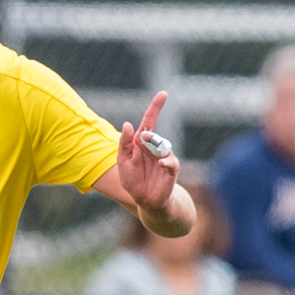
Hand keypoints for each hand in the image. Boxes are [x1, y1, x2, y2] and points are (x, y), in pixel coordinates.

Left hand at [118, 92, 182, 215]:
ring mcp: (164, 157)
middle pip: (154, 134)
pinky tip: (161, 164)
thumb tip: (128, 124)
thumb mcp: (123, 161)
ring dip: (157, 147)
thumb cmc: (133, 180)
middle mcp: (154, 148)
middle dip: (150, 136)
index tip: (163, 94)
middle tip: (144, 138)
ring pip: (163, 146)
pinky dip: (166, 161)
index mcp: (141, 143)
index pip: (149, 121)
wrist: (145, 200)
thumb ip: (124, 143)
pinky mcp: (171, 168)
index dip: (156, 107)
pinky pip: (171, 161)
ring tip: (152, 158)